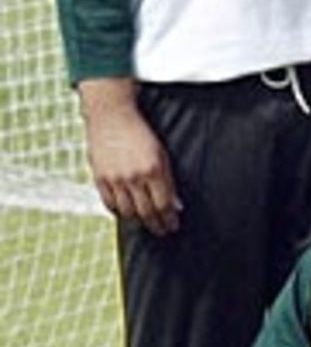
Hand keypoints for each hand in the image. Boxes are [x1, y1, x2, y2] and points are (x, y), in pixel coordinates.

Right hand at [79, 79, 180, 234]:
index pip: (163, 205)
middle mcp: (134, 176)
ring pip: (128, 212)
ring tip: (146, 223)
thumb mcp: (161, 154)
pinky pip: (110, 204)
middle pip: (147, 212)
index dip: (169, 219)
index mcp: (153, 169)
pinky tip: (127, 212)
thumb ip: (168, 180)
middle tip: (163, 230)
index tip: (172, 226)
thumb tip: (175, 205)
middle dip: (157, 225)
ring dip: (139, 221)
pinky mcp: (100, 178)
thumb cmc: (139, 133)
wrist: (111, 116)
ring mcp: (115, 179)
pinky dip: (119, 212)